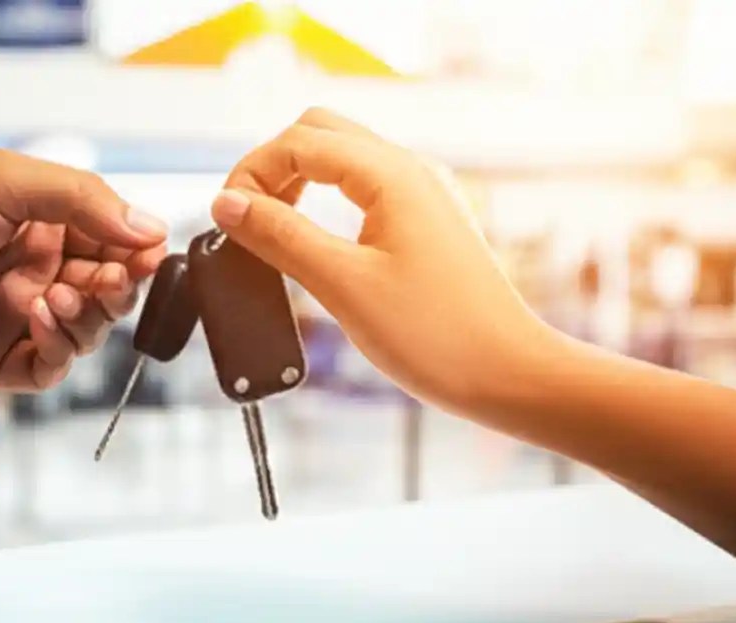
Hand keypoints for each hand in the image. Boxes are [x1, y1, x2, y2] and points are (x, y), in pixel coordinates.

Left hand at [0, 150, 167, 389]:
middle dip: (119, 285)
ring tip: (55, 298)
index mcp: (40, 219)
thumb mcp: (5, 181)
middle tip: (111, 280)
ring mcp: (19, 315)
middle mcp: (35, 267)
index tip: (149, 253)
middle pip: (109, 287)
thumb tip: (149, 228)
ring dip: (88, 315)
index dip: (135, 247)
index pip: (111, 236)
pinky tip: (37, 320)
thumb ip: (83, 199)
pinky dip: (59, 348)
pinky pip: (52, 366)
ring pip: (89, 329)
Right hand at [210, 109, 560, 416]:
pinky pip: (366, 189)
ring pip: (343, 158)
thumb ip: (280, 237)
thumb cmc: (437, 336)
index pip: (299, 141)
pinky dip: (327, 202)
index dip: (251, 173)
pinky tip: (314, 245)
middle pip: (320, 132)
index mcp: (393, 175)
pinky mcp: (429, 223)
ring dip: (298, 182)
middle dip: (273, 165)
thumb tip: (227, 204)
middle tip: (247, 219)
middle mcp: (412, 171)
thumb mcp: (342, 286)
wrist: (509, 375)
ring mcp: (424, 195)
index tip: (226, 219)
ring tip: (272, 233)